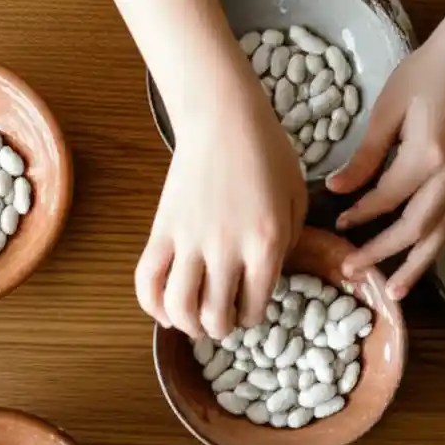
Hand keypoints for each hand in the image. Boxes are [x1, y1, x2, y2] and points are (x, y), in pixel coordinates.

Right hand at [136, 104, 306, 337]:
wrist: (223, 117)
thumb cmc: (267, 153)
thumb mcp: (296, 199)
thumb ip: (288, 243)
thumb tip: (266, 276)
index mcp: (265, 244)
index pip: (254, 307)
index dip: (251, 317)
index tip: (247, 310)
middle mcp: (226, 249)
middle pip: (215, 316)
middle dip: (220, 328)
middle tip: (221, 319)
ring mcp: (190, 241)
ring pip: (179, 307)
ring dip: (186, 324)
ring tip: (193, 320)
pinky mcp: (161, 230)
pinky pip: (147, 279)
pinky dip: (151, 304)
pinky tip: (163, 308)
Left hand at [326, 31, 444, 299]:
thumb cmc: (425, 74)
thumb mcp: (387, 111)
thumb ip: (364, 156)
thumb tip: (336, 190)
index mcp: (428, 157)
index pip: (388, 200)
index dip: (361, 215)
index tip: (338, 224)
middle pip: (415, 229)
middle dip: (383, 255)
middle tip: (354, 273)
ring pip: (440, 234)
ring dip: (416, 266)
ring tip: (395, 293)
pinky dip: (432, 244)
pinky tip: (417, 258)